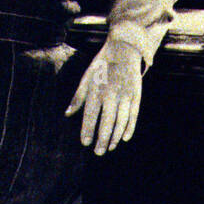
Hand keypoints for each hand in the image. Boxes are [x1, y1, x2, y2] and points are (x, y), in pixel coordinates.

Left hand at [65, 38, 142, 155]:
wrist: (124, 50)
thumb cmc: (101, 66)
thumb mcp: (86, 78)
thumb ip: (78, 97)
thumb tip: (67, 114)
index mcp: (96, 90)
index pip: (90, 115)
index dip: (87, 130)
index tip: (85, 143)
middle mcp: (111, 94)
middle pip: (107, 121)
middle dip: (102, 139)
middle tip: (98, 152)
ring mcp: (126, 95)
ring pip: (121, 121)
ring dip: (115, 136)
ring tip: (111, 147)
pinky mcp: (136, 95)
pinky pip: (134, 115)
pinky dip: (130, 127)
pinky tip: (125, 138)